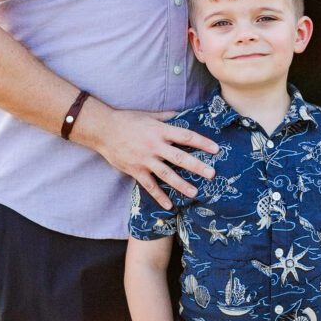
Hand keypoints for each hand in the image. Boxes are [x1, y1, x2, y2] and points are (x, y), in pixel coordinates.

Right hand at [80, 103, 217, 208]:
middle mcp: (154, 146)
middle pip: (180, 157)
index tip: (216, 149)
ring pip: (167, 174)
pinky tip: (169, 205)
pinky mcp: (135, 170)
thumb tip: (184, 114)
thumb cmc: (127, 120)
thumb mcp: (149, 115)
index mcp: (160, 131)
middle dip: (197, 166)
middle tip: (212, 174)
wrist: (103, 130)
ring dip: (182, 184)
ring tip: (195, 193)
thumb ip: (167, 117)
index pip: (186, 136)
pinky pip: (149, 186)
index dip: (202, 143)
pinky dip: (159, 196)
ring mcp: (145, 160)